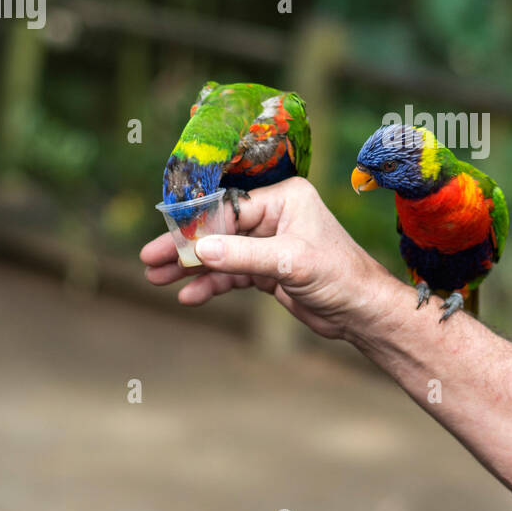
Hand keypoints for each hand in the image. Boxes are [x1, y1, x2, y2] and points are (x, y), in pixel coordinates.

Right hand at [140, 177, 399, 340]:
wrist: (362, 312)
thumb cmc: (339, 276)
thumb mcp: (290, 262)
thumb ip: (243, 255)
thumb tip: (199, 249)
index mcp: (285, 198)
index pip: (228, 207)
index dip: (195, 224)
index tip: (165, 239)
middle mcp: (276, 215)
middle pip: (219, 228)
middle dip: (185, 246)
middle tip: (150, 260)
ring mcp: (271, 242)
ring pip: (222, 252)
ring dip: (193, 268)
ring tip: (158, 280)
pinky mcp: (269, 269)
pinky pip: (232, 273)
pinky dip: (211, 284)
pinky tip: (190, 296)